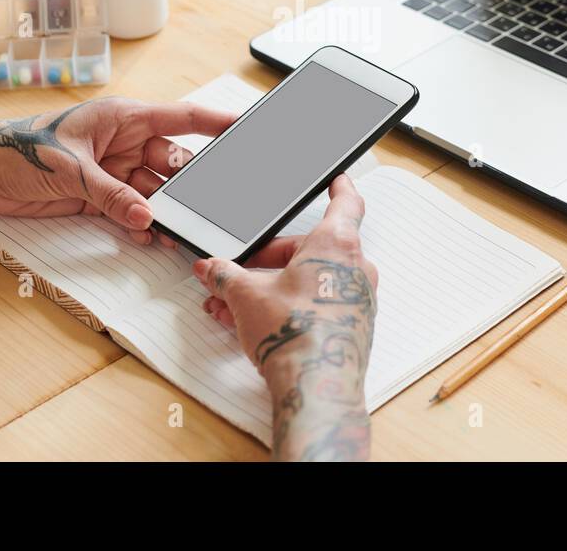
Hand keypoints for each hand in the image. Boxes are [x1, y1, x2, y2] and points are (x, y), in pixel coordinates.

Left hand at [0, 98, 236, 244]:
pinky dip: (139, 223)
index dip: (215, 122)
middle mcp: (123, 143)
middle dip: (189, 185)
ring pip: (153, 192)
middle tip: (207, 204)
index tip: (245, 126)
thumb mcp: (71, 169)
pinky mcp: (98, 196)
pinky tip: (148, 235)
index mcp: (123, 118)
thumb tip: (147, 217)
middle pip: (171, 163)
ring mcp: (113, 170)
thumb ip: (111, 195)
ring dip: (164, 211)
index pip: (181, 118)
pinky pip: (130, 210)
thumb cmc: (20, 149)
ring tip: (178, 231)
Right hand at [192, 175, 377, 459]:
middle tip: (239, 272)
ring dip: (272, 288)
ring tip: (232, 307)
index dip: (339, 186)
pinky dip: (289, 308)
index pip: (345, 201)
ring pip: (310, 281)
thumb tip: (210, 268)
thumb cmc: (294, 333)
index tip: (338, 178)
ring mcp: (357, 300)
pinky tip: (255, 325)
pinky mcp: (352, 328)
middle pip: (310, 249)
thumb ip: (225, 275)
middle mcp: (355, 268)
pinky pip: (317, 306)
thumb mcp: (245, 295)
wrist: (316, 387)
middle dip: (270, 260)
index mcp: (335, 244)